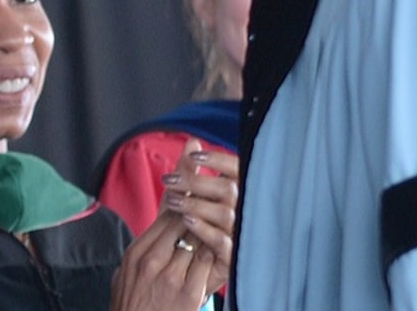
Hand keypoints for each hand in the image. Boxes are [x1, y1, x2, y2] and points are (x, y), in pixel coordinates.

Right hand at [111, 211, 212, 310]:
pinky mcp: (189, 294)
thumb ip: (139, 253)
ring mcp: (170, 278)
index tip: (192, 209)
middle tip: (208, 218)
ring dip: (206, 238)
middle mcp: (151, 262)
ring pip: (196, 241)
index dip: (181, 211)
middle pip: (181, 225)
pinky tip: (215, 257)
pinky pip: (205, 262)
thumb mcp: (124, 277)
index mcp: (135, 255)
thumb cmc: (131, 309)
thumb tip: (155, 231)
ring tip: (214, 236)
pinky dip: (211, 257)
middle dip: (196, 221)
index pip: (163, 219)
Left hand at [159, 139, 238, 293]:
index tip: (194, 158)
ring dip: (195, 204)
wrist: (192, 274)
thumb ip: (194, 170)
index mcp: (240, 194)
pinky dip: (203, 228)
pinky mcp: (235, 257)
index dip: (218, 161)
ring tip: (171, 200)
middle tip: (169, 180)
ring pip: (226, 212)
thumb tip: (192, 141)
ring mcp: (242, 235)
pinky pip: (223, 240)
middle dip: (197, 182)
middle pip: (229, 188)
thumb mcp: (192, 198)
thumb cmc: (195, 229)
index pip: (238, 169)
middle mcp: (246, 212)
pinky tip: (185, 220)